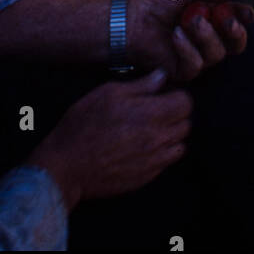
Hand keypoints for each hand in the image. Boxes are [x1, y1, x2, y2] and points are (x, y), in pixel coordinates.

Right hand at [28, 71, 192, 209]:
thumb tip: (162, 76)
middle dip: (176, 115)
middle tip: (157, 111)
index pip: (186, 103)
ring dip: (171, 136)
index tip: (164, 95)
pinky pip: (166, 163)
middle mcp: (157, 139)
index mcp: (150, 115)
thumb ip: (140, 85)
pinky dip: (162, 154)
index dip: (176, 95)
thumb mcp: (108, 94)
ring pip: (180, 145)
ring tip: (152, 130)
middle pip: (186, 124)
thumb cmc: (83, 125)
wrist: (66, 166)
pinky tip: (143, 147)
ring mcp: (153, 161)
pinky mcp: (146, 178)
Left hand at [127, 0, 253, 81]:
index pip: (238, 20)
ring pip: (218, 54)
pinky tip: (176, 36)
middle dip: (236, 32)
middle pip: (237, 44)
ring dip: (206, 36)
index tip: (245, 13)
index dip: (245, 18)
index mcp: (212, 16)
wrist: (133, 20)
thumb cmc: (157, 0)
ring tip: (189, 22)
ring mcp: (197, 55)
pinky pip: (197, 65)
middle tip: (225, 19)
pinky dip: (188, 49)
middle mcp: (208, 38)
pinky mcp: (183, 71)